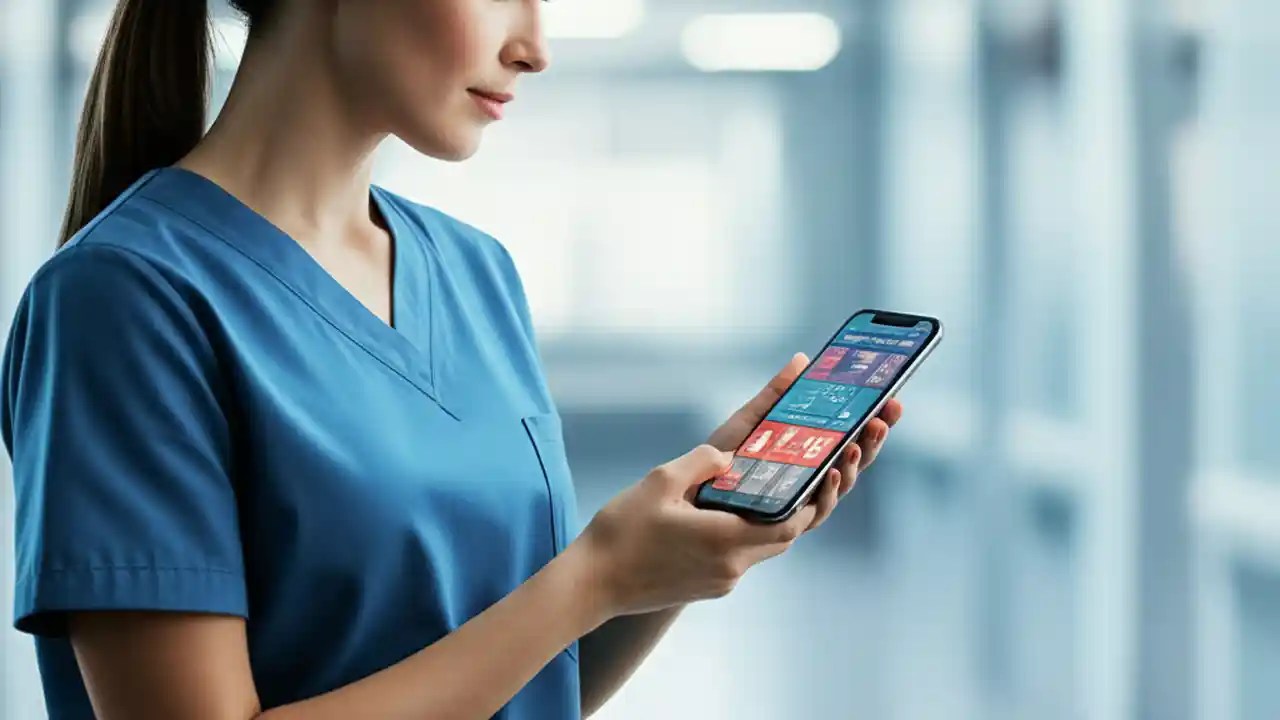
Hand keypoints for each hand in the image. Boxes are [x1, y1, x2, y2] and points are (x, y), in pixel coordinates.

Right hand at [577, 445, 824, 616]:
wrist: (592, 584)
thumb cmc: (621, 532)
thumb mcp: (659, 481)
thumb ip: (702, 461)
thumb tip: (729, 456)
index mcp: (725, 539)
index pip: (790, 525)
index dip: (811, 503)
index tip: (822, 477)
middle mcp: (730, 567)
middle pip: (782, 539)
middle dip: (797, 510)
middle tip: (803, 479)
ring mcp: (719, 582)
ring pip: (761, 549)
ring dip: (769, 523)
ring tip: (768, 491)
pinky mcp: (706, 588)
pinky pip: (738, 559)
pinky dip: (744, 535)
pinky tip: (728, 513)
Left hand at [706, 352, 904, 532]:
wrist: (688, 495)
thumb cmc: (721, 460)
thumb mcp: (751, 420)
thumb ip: (777, 394)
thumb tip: (803, 359)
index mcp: (810, 454)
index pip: (851, 435)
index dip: (875, 419)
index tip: (892, 397)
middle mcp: (813, 479)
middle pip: (856, 458)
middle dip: (876, 436)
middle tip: (887, 412)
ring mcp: (803, 501)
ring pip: (843, 485)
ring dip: (857, 462)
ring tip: (860, 441)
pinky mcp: (788, 523)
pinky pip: (816, 510)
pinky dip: (828, 491)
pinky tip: (833, 473)